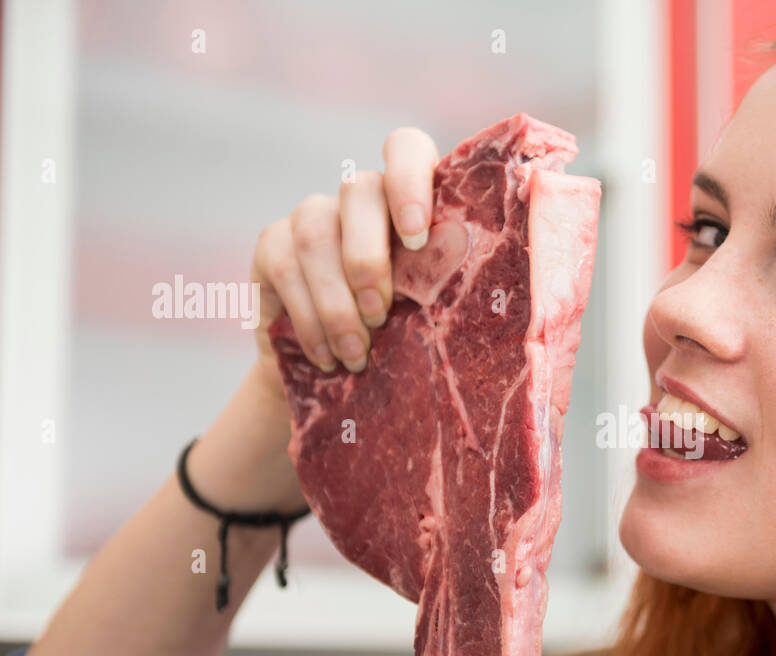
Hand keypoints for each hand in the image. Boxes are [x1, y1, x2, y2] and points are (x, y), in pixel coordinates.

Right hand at [248, 126, 441, 397]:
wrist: (340, 369)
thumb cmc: (405, 336)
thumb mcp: (434, 313)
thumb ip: (447, 290)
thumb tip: (484, 304)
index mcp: (411, 201)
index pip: (406, 149)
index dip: (409, 181)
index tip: (415, 238)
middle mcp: (360, 197)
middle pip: (359, 193)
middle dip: (368, 259)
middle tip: (380, 314)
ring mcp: (312, 215)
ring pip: (317, 235)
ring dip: (337, 301)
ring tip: (357, 351)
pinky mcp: (273, 244)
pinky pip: (285, 268)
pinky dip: (310, 319)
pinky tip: (328, 355)